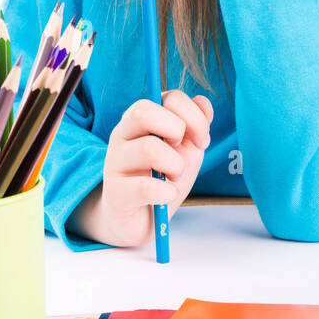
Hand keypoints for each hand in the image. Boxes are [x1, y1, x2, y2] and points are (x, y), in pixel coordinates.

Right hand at [91, 91, 213, 247]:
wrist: (141, 220)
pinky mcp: (115, 193)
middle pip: (142, 110)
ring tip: (173, 177)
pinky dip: (166, 193)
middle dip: (176, 129)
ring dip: (174, 165)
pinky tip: (166, 196)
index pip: (169, 98)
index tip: (202, 140)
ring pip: (148, 148)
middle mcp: (122, 134)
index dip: (194, 116)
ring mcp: (114, 162)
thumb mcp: (186, 150)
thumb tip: (203, 102)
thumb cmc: (163, 179)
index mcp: (141, 119)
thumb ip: (197, 125)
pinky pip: (145, 187)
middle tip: (181, 150)